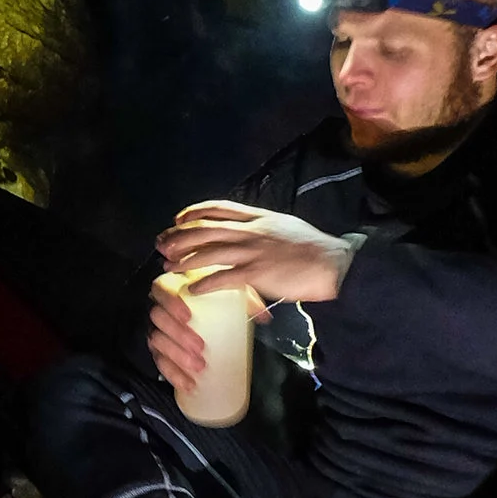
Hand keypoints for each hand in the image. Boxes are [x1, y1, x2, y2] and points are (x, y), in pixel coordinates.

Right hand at [147, 272, 233, 400]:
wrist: (193, 324)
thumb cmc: (209, 308)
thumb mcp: (226, 299)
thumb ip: (244, 300)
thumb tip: (264, 315)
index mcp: (171, 292)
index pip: (161, 290)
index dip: (171, 303)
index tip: (188, 316)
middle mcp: (159, 311)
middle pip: (159, 319)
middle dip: (179, 334)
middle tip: (200, 347)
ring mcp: (156, 331)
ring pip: (157, 341)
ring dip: (177, 355)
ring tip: (198, 367)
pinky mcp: (158, 352)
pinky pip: (160, 363)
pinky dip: (174, 375)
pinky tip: (188, 384)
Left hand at [155, 199, 353, 305]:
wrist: (334, 264)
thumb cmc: (316, 249)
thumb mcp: (287, 227)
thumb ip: (267, 228)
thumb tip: (253, 234)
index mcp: (260, 216)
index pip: (219, 207)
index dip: (194, 212)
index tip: (178, 219)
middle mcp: (252, 229)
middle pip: (206, 228)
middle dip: (180, 235)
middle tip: (161, 244)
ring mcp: (254, 250)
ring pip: (209, 251)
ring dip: (185, 259)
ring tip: (167, 267)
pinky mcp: (257, 273)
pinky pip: (224, 277)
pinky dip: (205, 283)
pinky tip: (192, 290)